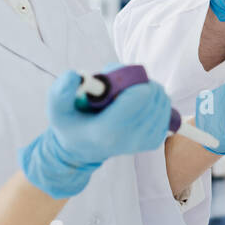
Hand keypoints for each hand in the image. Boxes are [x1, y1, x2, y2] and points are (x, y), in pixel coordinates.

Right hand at [20, 66, 172, 197]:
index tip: (120, 79)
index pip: (138, 97)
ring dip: (151, 91)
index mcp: (106, 130)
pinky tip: (140, 105)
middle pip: (153, 97)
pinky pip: (167, 112)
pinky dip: (157, 103)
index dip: (134, 80)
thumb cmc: (72, 124)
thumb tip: (73, 76)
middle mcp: (128, 139)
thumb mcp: (58, 110)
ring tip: (131, 94)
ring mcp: (143, 142)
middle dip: (142, 83)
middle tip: (126, 84)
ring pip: (163, 103)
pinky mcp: (153, 142)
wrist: (83, 147)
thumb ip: (60, 92)